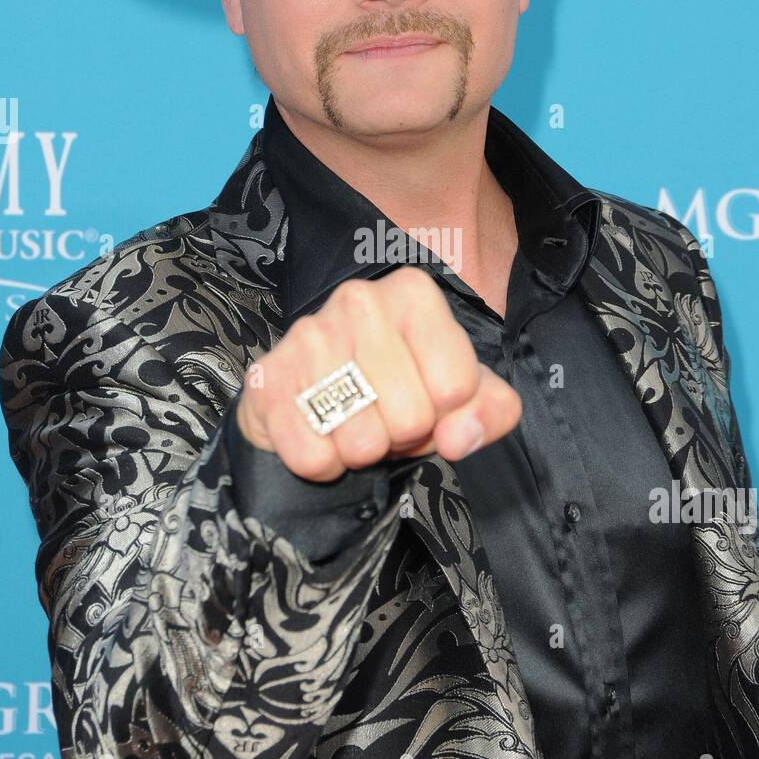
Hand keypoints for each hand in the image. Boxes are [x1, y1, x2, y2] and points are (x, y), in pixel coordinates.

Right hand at [235, 266, 521, 480]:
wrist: (321, 391)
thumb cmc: (404, 386)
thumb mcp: (467, 393)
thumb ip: (491, 412)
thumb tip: (457, 437)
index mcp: (414, 294)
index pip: (457, 387)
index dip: (446, 414)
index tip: (427, 400)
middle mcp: (360, 300)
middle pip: (411, 417)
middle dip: (404, 436)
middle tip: (387, 416)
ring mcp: (308, 335)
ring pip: (362, 441)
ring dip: (363, 451)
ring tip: (356, 422)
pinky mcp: (267, 377)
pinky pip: (313, 456)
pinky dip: (324, 464)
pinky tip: (322, 433)